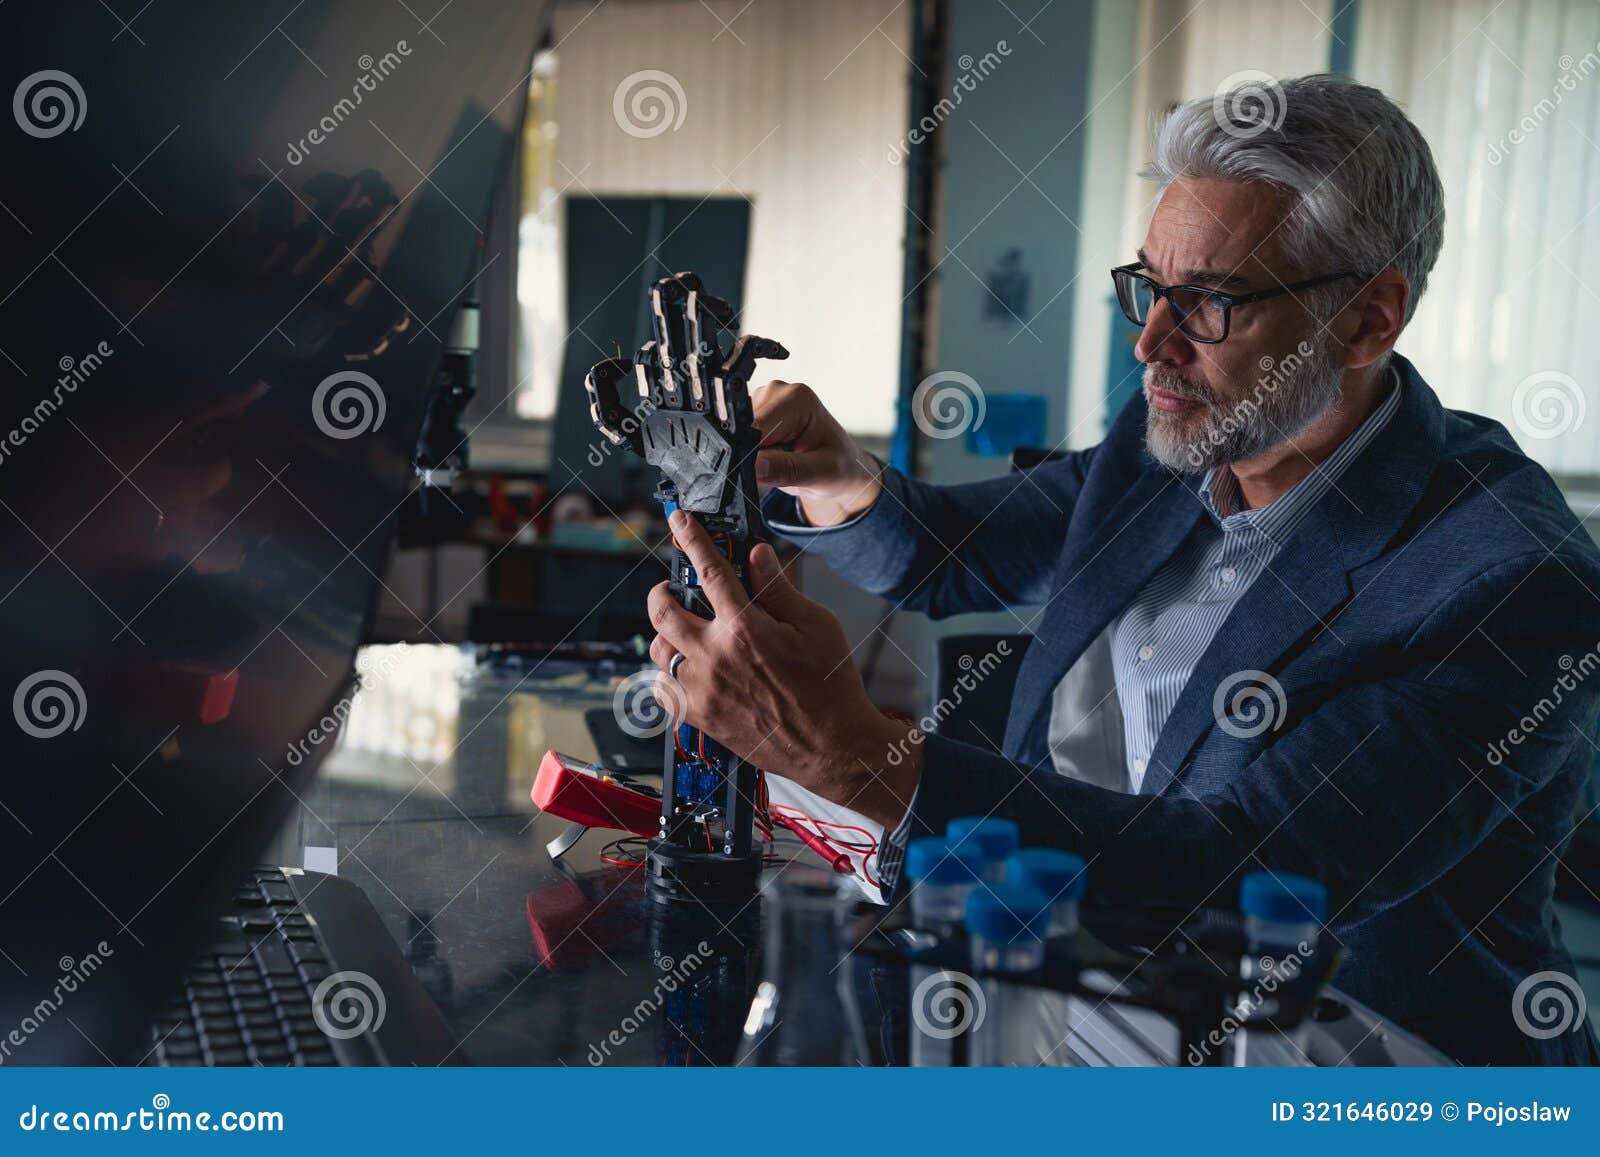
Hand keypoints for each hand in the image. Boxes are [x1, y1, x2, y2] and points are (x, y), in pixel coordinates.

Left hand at [647, 509, 919, 829]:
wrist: (832, 746)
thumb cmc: (829, 686)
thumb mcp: (815, 625)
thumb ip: (779, 589)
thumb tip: (756, 555)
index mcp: (745, 629)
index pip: (709, 571)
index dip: (692, 539)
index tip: (680, 521)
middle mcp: (715, 657)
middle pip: (662, 610)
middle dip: (661, 590)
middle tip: (671, 588)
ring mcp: (702, 690)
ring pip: (657, 650)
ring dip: (665, 633)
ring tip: (685, 631)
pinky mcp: (698, 717)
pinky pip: (662, 689)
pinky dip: (668, 673)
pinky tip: (689, 669)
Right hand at [751, 381, 882, 526]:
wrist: (841, 463)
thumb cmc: (838, 464)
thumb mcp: (822, 473)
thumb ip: (788, 469)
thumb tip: (754, 466)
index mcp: (796, 398)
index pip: (755, 427)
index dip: (754, 455)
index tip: (768, 472)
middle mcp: (777, 392)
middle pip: (743, 430)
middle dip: (757, 455)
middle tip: (787, 462)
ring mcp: (764, 400)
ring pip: (738, 436)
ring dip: (756, 455)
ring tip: (785, 456)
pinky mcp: (756, 412)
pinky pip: (740, 438)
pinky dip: (755, 452)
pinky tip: (777, 451)